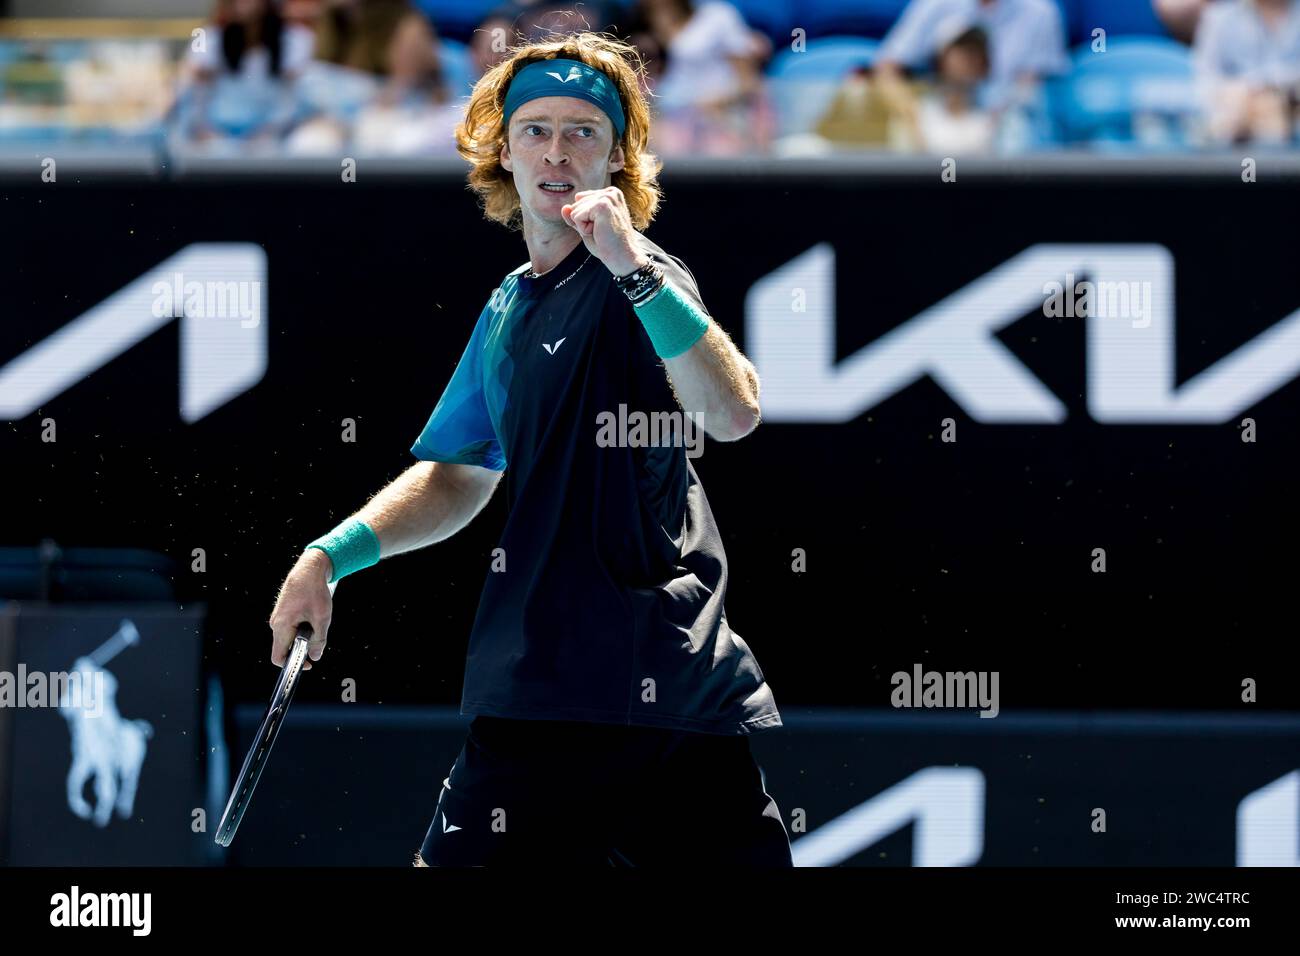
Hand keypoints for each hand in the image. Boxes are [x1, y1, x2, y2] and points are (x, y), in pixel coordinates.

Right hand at [268, 549, 332, 669]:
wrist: (309, 568)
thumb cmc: (314, 590)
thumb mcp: (322, 618)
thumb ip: (319, 640)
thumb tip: (315, 656)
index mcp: (281, 626)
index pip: (278, 656)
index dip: (292, 665)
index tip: (308, 664)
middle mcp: (276, 623)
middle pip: (284, 647)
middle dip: (301, 649)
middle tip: (318, 641)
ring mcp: (279, 616)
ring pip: (289, 636)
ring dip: (303, 637)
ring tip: (317, 623)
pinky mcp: (284, 611)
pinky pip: (291, 627)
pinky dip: (303, 627)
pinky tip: (314, 617)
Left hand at [561, 187, 647, 277]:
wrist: (623, 258)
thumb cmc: (608, 246)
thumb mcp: (587, 228)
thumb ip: (575, 217)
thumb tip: (564, 207)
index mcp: (610, 194)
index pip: (579, 199)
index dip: (584, 218)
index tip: (601, 228)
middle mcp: (610, 192)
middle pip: (576, 203)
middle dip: (583, 222)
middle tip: (602, 232)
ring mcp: (607, 197)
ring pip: (574, 210)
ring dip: (583, 226)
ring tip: (601, 233)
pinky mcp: (602, 205)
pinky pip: (576, 217)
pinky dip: (584, 229)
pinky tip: (599, 233)